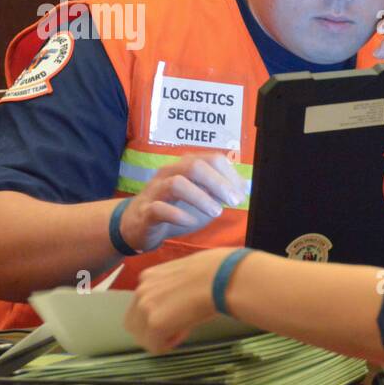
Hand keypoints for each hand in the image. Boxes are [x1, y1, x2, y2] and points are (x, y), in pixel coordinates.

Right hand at [119, 153, 246, 252]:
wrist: (138, 225)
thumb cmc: (175, 208)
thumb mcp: (202, 197)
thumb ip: (220, 190)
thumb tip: (245, 188)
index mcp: (186, 166)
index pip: (212, 159)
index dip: (230, 175)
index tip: (241, 195)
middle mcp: (170, 172)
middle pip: (195, 166)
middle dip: (218, 183)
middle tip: (233, 202)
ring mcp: (156, 190)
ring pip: (176, 184)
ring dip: (200, 198)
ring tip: (216, 212)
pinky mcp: (145, 211)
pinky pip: (159, 209)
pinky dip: (178, 215)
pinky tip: (191, 223)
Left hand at [124, 247, 233, 352]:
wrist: (222, 276)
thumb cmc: (214, 273)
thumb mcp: (184, 275)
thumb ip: (171, 288)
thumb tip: (175, 303)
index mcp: (148, 276)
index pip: (139, 306)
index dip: (158, 315)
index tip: (176, 315)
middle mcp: (141, 291)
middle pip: (134, 324)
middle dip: (151, 331)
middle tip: (174, 330)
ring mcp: (145, 308)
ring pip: (142, 337)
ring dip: (159, 339)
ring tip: (181, 330)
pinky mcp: (155, 324)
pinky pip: (155, 346)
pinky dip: (169, 344)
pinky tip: (185, 332)